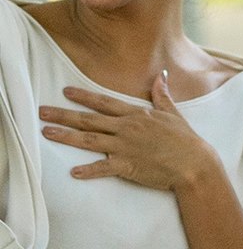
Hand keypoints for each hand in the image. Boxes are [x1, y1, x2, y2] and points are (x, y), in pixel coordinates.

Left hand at [39, 77, 219, 190]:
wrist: (195, 164)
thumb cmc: (186, 140)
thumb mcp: (174, 114)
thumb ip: (162, 95)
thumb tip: (161, 76)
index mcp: (137, 115)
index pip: (104, 103)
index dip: (84, 96)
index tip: (65, 91)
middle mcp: (127, 129)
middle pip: (89, 120)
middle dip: (64, 114)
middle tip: (42, 111)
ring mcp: (125, 147)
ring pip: (89, 140)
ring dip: (66, 136)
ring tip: (47, 132)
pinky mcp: (127, 166)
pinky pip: (103, 168)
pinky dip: (88, 171)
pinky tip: (73, 172)